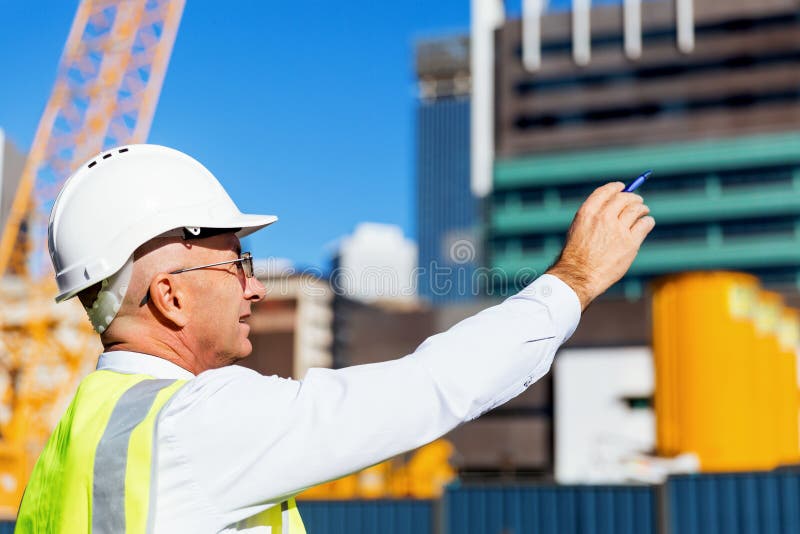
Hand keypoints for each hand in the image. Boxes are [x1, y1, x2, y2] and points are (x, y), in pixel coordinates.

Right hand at [546, 181, 654, 309]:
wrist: (580, 275)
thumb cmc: (577, 255)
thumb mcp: (578, 229)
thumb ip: (593, 217)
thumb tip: (612, 207)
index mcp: (588, 212)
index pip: (606, 191)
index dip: (617, 188)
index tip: (622, 187)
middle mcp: (603, 217)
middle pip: (624, 198)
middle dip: (633, 198)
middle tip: (638, 201)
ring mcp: (618, 229)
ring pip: (637, 209)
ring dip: (642, 208)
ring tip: (644, 211)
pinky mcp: (630, 242)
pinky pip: (645, 224)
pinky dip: (647, 221)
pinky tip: (646, 223)